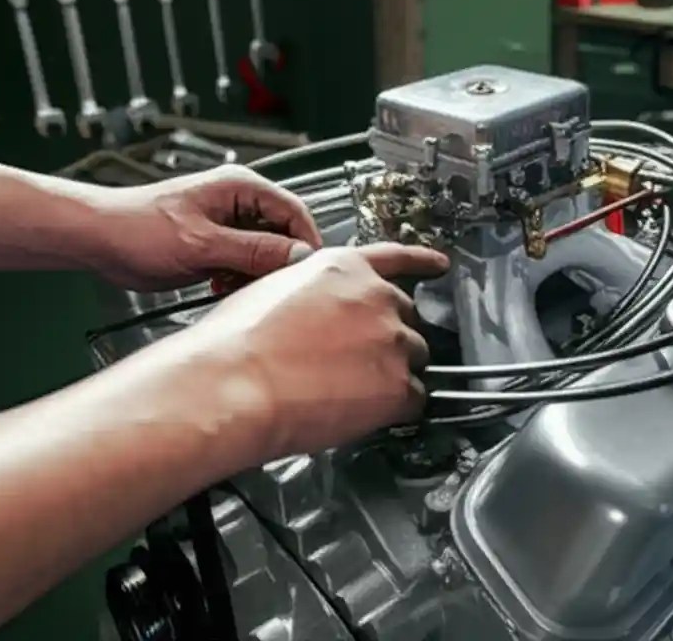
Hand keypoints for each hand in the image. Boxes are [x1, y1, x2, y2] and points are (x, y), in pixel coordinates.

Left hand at [91, 165, 321, 290]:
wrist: (100, 239)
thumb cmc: (137, 227)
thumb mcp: (202, 243)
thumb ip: (253, 250)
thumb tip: (297, 256)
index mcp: (240, 187)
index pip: (295, 212)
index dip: (305, 243)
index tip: (306, 271)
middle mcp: (238, 201)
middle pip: (283, 234)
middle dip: (276, 263)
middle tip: (262, 283)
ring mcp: (228, 223)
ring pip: (265, 252)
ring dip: (255, 273)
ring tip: (232, 283)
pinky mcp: (217, 243)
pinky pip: (245, 262)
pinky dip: (240, 277)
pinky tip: (220, 285)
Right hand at [175, 243, 449, 462]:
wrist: (233, 383)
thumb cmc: (236, 344)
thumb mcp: (274, 289)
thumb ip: (314, 293)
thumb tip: (319, 310)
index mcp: (345, 268)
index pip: (397, 259)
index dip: (422, 263)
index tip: (439, 266)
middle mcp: (377, 298)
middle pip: (406, 318)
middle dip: (387, 338)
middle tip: (353, 362)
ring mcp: (393, 341)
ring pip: (414, 360)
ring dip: (392, 375)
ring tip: (348, 391)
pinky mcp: (399, 386)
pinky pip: (415, 400)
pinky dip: (396, 410)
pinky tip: (363, 414)